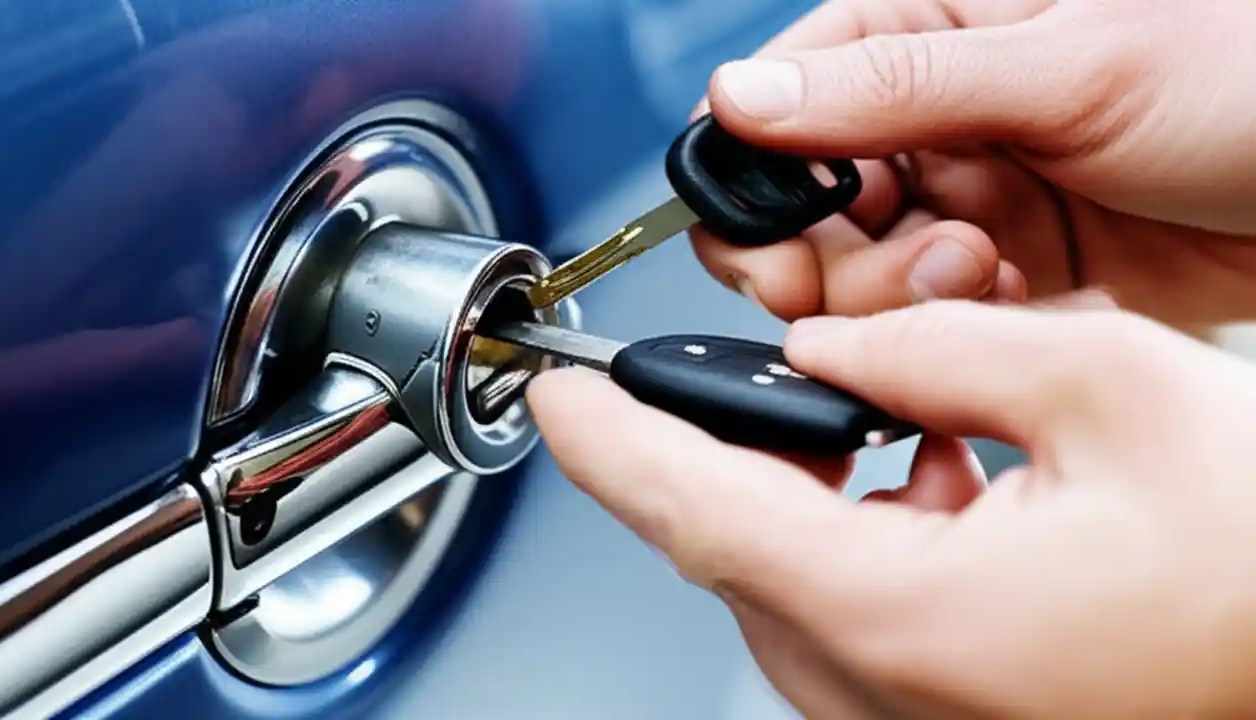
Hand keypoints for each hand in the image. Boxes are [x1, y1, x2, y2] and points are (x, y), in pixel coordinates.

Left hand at [528, 299, 1255, 717]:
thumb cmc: (1255, 574)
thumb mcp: (1112, 396)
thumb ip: (941, 352)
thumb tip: (834, 349)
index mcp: (901, 616)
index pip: (692, 514)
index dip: (610, 446)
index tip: (558, 403)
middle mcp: (882, 695)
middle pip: (735, 548)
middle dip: (738, 448)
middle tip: (787, 378)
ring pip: (790, 582)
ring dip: (815, 493)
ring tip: (907, 431)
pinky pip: (847, 621)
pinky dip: (865, 541)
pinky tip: (939, 490)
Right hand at [691, 0, 1255, 334]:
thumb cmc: (1246, 65)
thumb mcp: (1065, 65)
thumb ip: (891, 89)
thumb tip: (737, 99)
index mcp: (922, 29)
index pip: (778, 106)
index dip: (756, 184)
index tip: (781, 244)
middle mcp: (930, 119)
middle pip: (804, 211)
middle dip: (833, 258)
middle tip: (911, 262)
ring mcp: (969, 201)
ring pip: (861, 280)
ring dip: (902, 297)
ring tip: (982, 269)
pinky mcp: (1012, 274)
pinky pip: (938, 322)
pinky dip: (960, 330)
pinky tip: (1019, 301)